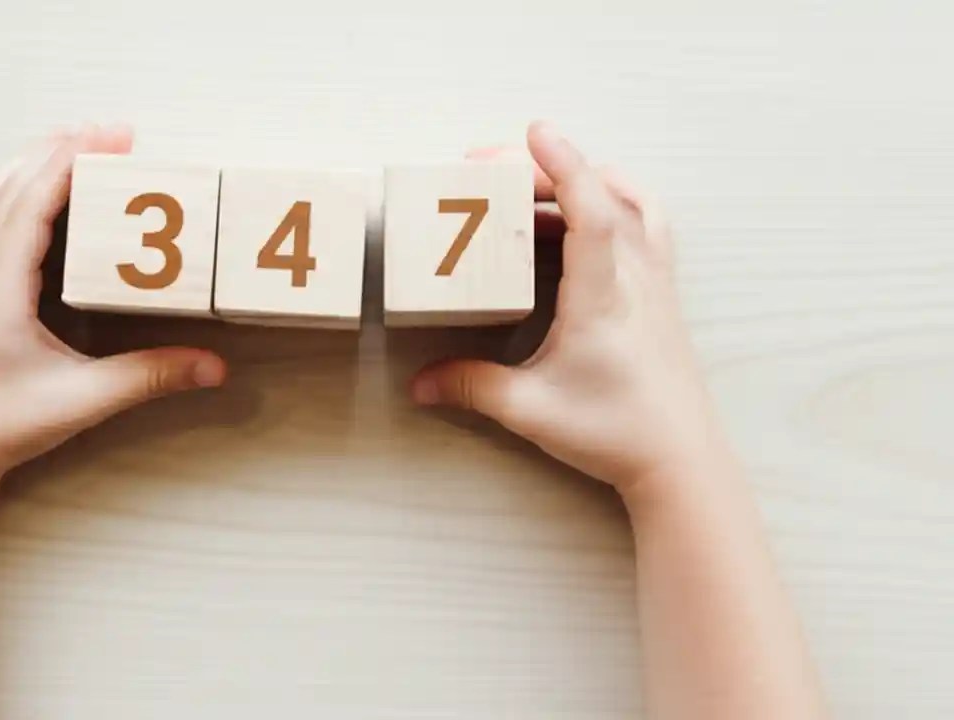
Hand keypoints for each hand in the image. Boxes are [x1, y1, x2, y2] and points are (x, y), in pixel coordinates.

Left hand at [0, 124, 225, 495]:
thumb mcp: (81, 401)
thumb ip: (148, 378)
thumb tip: (213, 366)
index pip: (33, 203)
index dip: (71, 163)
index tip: (111, 137)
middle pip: (11, 185)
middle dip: (60, 149)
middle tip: (111, 131)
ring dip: (31, 162)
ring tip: (75, 144)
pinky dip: (14, 190)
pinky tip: (36, 195)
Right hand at [411, 122, 723, 494]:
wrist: (682, 460)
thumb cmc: (614, 432)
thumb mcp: (529, 409)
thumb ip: (471, 387)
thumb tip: (419, 384)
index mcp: (603, 297)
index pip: (590, 212)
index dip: (563, 167)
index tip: (534, 133)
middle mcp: (636, 278)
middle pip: (603, 195)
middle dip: (547, 170)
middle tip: (491, 167)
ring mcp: (656, 283)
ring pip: (634, 203)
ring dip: (589, 179)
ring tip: (541, 180)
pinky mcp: (662, 295)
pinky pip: (646, 225)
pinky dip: (616, 202)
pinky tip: (588, 215)